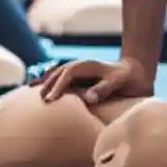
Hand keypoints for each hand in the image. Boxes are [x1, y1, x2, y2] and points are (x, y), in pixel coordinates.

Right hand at [31, 57, 153, 104]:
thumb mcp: (118, 82)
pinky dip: (51, 83)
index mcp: (85, 66)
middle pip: (57, 74)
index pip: (66, 76)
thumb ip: (104, 89)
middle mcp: (79, 66)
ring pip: (56, 75)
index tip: (49, 100)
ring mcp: (78, 71)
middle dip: (46, 84)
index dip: (57, 87)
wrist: (135, 71)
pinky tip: (44, 89)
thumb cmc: (127, 77)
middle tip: (38, 99)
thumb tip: (88, 99)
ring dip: (45, 82)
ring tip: (31, 90)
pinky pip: (62, 80)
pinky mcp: (80, 78)